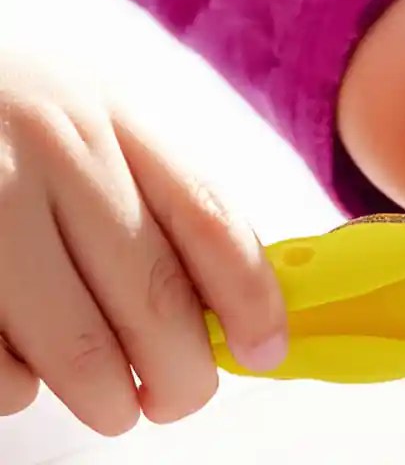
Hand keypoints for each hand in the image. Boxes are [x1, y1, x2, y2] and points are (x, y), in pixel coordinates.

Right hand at [0, 52, 285, 433]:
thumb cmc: (1, 113)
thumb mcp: (81, 115)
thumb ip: (146, 186)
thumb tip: (224, 299)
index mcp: (110, 116)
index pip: (208, 218)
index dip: (251, 298)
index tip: (266, 349)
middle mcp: (53, 151)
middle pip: (154, 294)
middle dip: (183, 374)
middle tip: (180, 396)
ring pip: (79, 345)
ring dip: (109, 398)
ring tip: (114, 403)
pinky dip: (23, 389)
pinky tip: (26, 369)